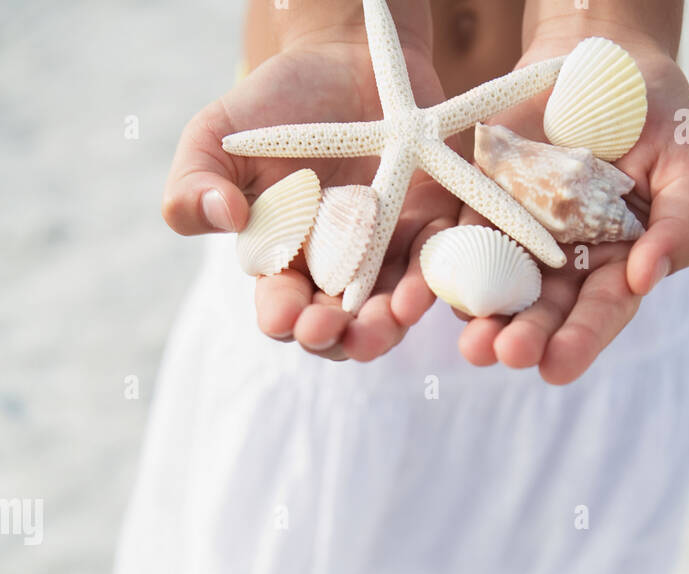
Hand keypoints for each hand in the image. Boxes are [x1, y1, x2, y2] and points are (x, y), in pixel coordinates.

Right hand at [162, 34, 453, 361]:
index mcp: (284, 266)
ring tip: (387, 321)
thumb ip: (195, 183)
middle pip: (339, 329)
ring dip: (387, 328)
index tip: (285, 316)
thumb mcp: (217, 137)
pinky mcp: (430, 231)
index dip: (283, 318)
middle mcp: (337, 276)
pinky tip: (419, 291)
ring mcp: (386, 259)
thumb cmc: (273, 107)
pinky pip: (433, 268)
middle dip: (337, 338)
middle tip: (332, 331)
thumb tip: (222, 216)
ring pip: (389, 314)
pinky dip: (429, 285)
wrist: (344, 60)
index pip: (282, 310)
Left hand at [458, 38, 688, 384]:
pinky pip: (462, 240)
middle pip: (545, 312)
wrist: (600, 52)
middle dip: (526, 337)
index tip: (557, 368)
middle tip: (507, 354)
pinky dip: (451, 267)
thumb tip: (649, 277)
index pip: (601, 310)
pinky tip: (439, 290)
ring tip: (474, 344)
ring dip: (484, 318)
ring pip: (499, 289)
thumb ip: (682, 223)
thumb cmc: (658, 112)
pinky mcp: (481, 206)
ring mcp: (520, 237)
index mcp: (619, 263)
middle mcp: (566, 264)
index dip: (581, 340)